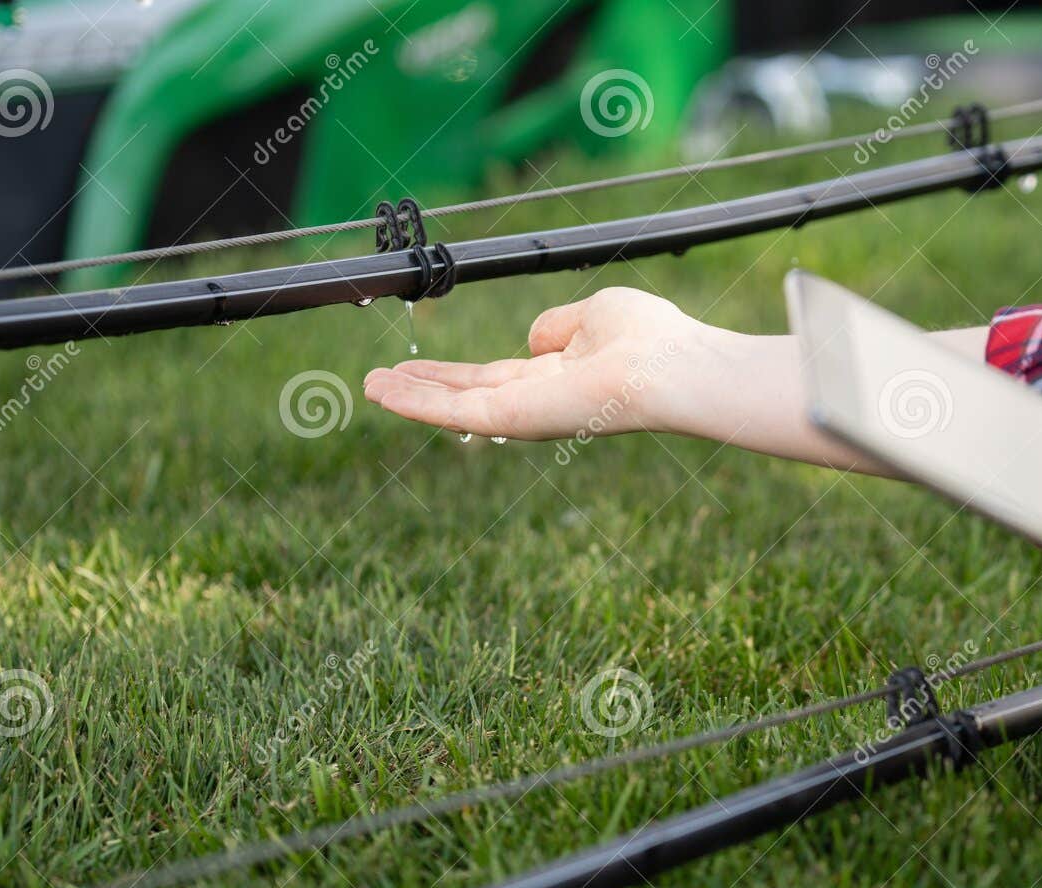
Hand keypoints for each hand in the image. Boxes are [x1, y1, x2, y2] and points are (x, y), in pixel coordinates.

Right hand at [362, 286, 898, 470]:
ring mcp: (527, 413)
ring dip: (412, 396)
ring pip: (457, 406)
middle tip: (381, 382)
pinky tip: (384, 393)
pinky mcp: (517, 418)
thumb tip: (535, 337)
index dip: (459, 372)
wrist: (671, 370)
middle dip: (425, 387)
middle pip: (470, 393)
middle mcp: (540, 399)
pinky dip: (418, 403)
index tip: (423, 366)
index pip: (498, 376)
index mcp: (559, 376)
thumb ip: (561, 325)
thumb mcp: (598, 314)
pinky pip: (458, 411)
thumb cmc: (652, 339)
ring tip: (370, 387)